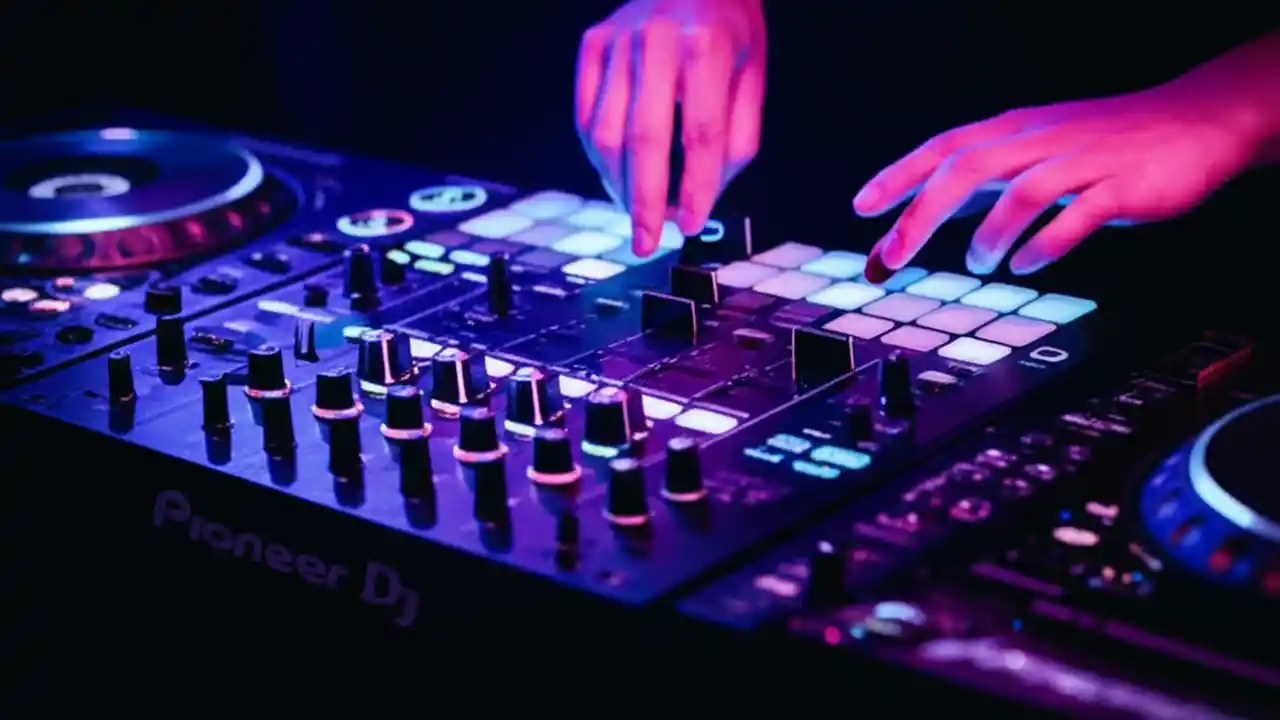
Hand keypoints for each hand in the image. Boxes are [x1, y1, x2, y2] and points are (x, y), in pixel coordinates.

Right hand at [575, 0, 765, 255]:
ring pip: (605, 133)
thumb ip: (737, 138)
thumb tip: (704, 198)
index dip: (697, 187)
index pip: (700, 133)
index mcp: (706, 45)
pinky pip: (586, 116)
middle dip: (645, 201)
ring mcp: (617, 41)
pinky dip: (597, 157)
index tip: (693, 224)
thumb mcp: (752, 75)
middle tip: (647, 242)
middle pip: (643, 139)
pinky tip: (615, 178)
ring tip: (635, 212)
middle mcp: (655, 40)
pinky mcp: (592, 44)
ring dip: (618, 185)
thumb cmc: (728, 27)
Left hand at [853, 33, 1279, 281]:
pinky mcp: (1120, 186)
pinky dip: (1046, 243)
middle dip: (922, 215)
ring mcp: (1080, 162)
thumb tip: (900, 238)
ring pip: (1020, 191)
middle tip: (893, 257)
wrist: (1193, 122)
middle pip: (967, 170)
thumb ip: (968, 198)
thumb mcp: (1026, 161)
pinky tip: (1028, 264)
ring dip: (988, 234)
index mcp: (1012, 131)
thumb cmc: (1098, 146)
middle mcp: (1038, 141)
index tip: (862, 208)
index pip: (942, 149)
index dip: (899, 176)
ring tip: (977, 263)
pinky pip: (1078, 215)